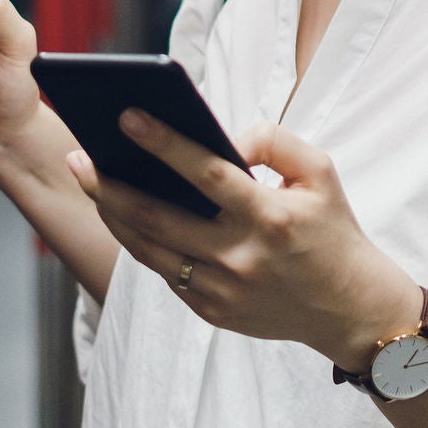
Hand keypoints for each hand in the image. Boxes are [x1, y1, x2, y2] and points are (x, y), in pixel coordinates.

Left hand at [68, 110, 419, 369]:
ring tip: (90, 183)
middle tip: (78, 157)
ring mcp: (223, 290)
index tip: (128, 116)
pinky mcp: (212, 312)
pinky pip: (165, 272)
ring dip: (114, 215)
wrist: (349, 308)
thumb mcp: (320, 172)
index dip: (164, 143)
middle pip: (159, 217)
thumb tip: (224, 138)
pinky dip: (141, 243)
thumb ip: (274, 141)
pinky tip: (123, 216)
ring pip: (150, 249)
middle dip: (111, 185)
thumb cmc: (332, 230)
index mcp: (270, 216)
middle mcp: (241, 257)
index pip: (206, 173)